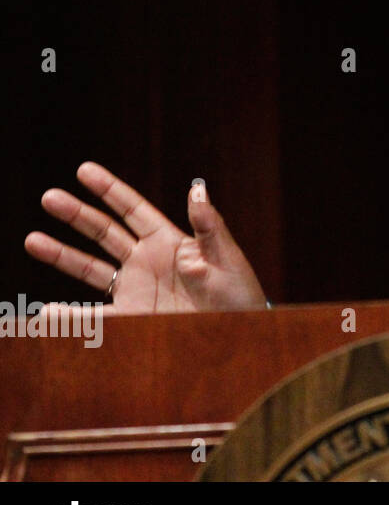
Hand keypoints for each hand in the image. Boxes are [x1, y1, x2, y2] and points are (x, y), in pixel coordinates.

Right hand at [23, 161, 267, 312]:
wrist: (241, 334)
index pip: (133, 210)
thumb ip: (208, 226)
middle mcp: (148, 262)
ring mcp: (137, 290)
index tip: (84, 170)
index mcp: (170, 242)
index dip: (109, 189)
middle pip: (105, 233)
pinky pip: (96, 317)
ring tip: (32, 240)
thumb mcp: (227, 258)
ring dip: (62, 255)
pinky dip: (71, 317)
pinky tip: (48, 313)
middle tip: (48, 197)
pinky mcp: (133, 319)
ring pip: (91, 269)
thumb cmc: (241, 295)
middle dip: (77, 215)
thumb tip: (197, 188)